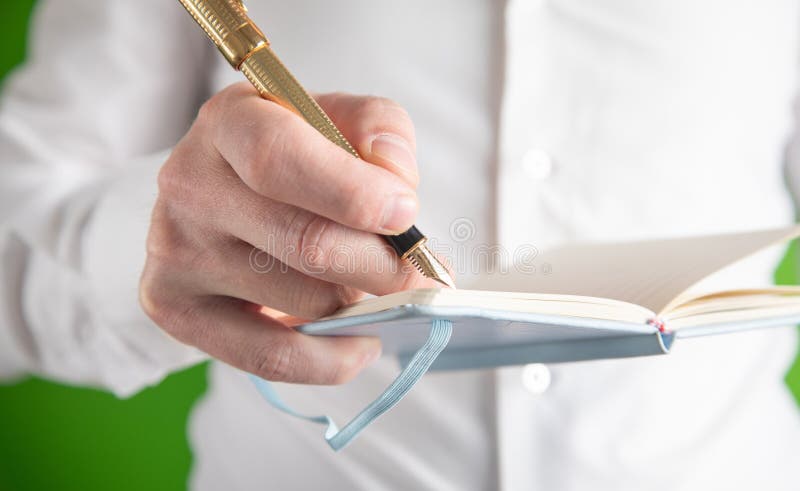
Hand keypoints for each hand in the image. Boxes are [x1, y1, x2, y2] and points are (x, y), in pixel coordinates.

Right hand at [139, 82, 435, 384]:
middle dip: (381, 264)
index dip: (353, 193)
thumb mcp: (339, 118)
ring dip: (357, 301)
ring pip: (303, 300)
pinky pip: (269, 357)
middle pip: (304, 241)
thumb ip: (379, 129)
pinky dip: (330, 361)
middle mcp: (189, 186)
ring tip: (366, 283)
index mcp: (229, 122)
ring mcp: (176, 253)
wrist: (225, 192)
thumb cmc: (297, 155)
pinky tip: (360, 344)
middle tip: (416, 271)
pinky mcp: (176, 309)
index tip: (405, 213)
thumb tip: (397, 185)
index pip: (278, 159)